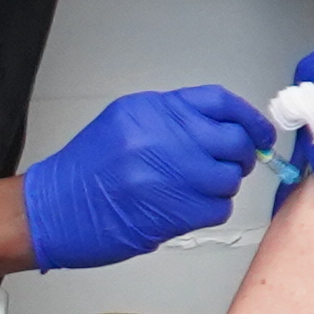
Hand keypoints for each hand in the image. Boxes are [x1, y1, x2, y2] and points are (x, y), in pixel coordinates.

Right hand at [18, 85, 276, 269]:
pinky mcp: (174, 210)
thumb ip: (171, 121)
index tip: (260, 132)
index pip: (219, 103)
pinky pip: (217, 208)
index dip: (249, 118)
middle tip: (235, 164)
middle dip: (242, 155)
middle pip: (233, 140)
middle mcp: (162, 137)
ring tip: (194, 191)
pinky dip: (208, 210)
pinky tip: (184, 208)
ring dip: (220, 187)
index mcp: (151, 110)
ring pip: (229, 178)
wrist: (53, 210)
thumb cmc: (85, 173)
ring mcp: (170, 174)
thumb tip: (223, 130)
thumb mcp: (123, 124)